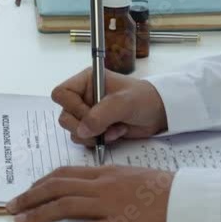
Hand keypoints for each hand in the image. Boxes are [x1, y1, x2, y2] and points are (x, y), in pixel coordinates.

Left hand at [7, 166, 173, 221]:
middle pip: (57, 187)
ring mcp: (109, 206)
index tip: (28, 189)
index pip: (64, 173)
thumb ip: (106, 178)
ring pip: (64, 205)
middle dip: (30, 196)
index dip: (42, 181)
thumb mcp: (129, 173)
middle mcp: (102, 186)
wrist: (185, 198)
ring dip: (38, 213)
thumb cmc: (161, 187)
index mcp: (105, 172)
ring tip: (20, 220)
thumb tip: (84, 184)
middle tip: (12, 205)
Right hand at [52, 67, 167, 145]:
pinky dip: (99, 140)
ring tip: (115, 129)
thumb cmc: (144, 99)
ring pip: (74, 130)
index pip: (61, 93)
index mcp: (87, 81)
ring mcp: (88, 113)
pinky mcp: (95, 128)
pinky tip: (117, 133)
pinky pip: (85, 139)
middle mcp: (84, 96)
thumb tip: (82, 131)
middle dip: (84, 127)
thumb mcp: (123, 103)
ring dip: (94, 135)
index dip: (71, 106)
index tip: (89, 113)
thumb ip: (101, 115)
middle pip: (65, 116)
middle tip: (103, 128)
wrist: (159, 113)